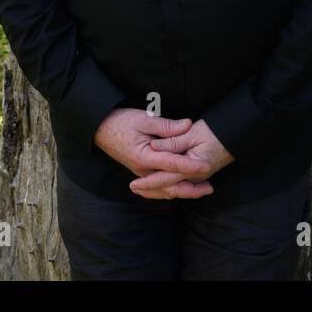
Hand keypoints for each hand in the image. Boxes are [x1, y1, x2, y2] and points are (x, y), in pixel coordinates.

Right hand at [94, 109, 215, 198]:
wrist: (100, 129)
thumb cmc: (121, 121)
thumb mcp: (144, 119)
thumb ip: (167, 126)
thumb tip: (188, 125)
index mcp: (144, 156)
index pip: (171, 164)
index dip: (190, 166)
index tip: (206, 167)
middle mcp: (143, 170)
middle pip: (170, 186)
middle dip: (191, 188)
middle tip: (210, 188)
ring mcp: (141, 174)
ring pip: (164, 191)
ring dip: (184, 192)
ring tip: (202, 190)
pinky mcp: (141, 174)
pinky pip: (157, 189)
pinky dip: (170, 192)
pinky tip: (181, 192)